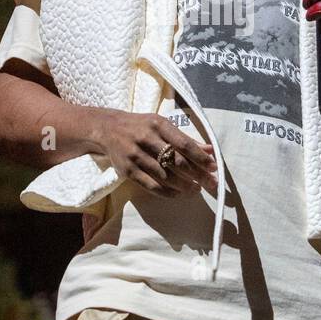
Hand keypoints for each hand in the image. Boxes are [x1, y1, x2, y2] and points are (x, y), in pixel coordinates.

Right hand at [90, 109, 218, 197]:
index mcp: (159, 125)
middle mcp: (147, 139)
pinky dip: (167, 192)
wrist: (107, 129)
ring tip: (196, 190)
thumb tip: (210, 150)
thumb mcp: (163, 126)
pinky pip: (150, 185)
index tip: (213, 168)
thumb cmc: (141, 127)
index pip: (184, 144)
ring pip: (164, 175)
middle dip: (197, 175)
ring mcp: (135, 155)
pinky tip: (178, 194)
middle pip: (176, 161)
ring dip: (183, 185)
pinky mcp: (127, 170)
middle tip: (211, 184)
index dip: (200, 158)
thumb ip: (186, 139)